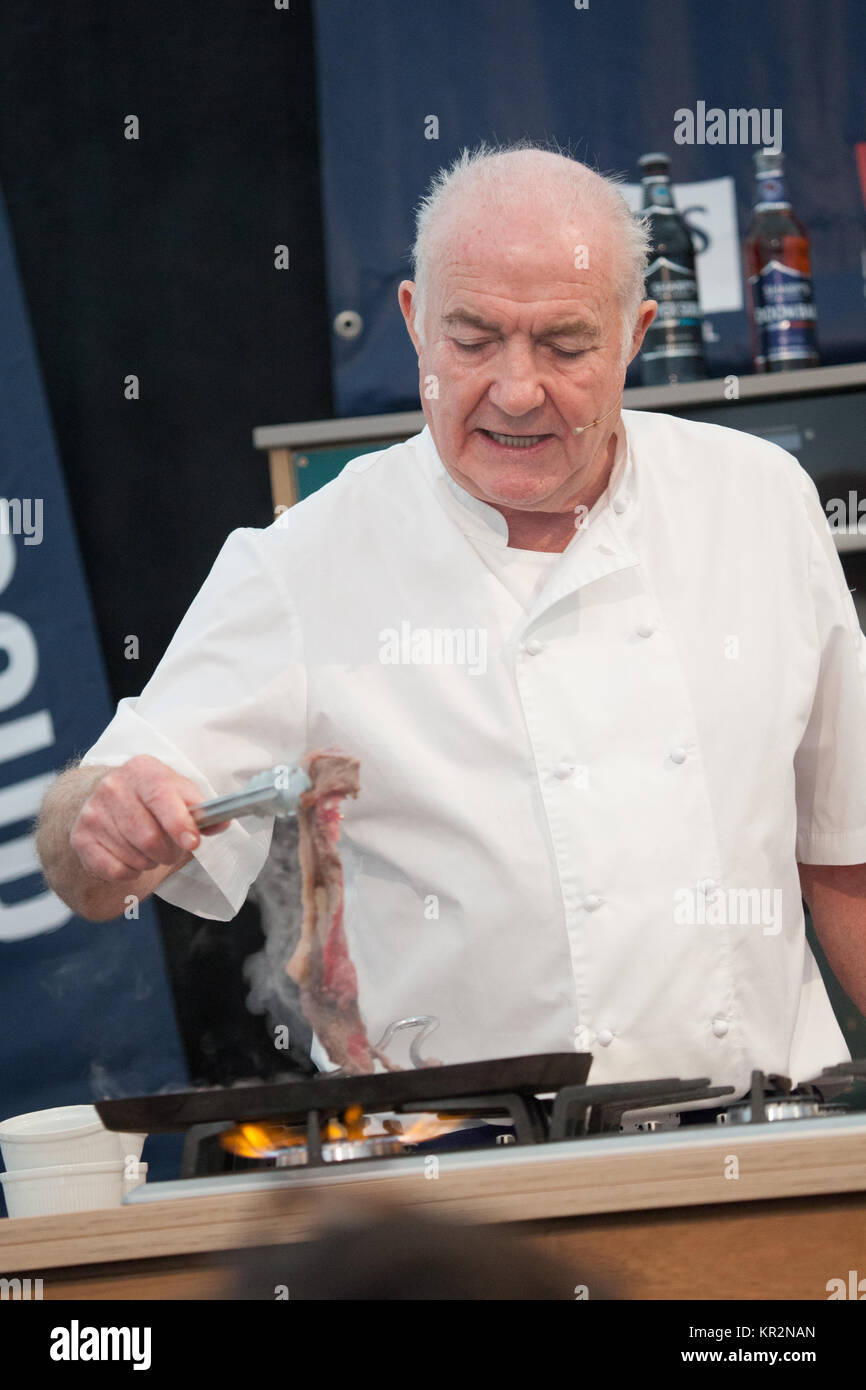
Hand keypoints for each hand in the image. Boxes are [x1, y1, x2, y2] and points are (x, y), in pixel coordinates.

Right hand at [69, 754, 229, 882]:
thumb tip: (222, 822)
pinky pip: (114, 870)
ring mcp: (93, 812)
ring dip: (150, 862)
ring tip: (151, 850)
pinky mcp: (80, 837)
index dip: (180, 824)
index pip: (162, 798)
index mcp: (143, 769)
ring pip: (134, 856)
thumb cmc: (153, 796)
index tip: (193, 843)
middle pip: (148, 836)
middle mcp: (113, 786)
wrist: (108, 796)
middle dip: (168, 852)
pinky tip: (131, 858)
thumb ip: (202, 809)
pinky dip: (130, 872)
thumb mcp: (180, 792)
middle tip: (172, 849)